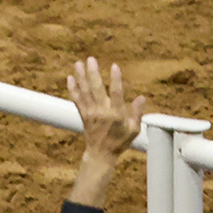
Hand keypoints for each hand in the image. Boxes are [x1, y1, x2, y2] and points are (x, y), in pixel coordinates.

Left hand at [68, 58, 145, 207]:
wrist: (101, 153)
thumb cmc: (119, 141)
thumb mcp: (134, 130)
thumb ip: (137, 113)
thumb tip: (142, 97)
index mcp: (116, 114)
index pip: (117, 94)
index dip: (116, 79)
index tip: (114, 66)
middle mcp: (101, 112)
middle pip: (97, 89)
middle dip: (93, 73)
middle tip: (91, 59)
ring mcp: (90, 113)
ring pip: (85, 92)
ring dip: (81, 77)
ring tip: (78, 63)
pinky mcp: (82, 114)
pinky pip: (76, 100)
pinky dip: (73, 89)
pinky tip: (70, 78)